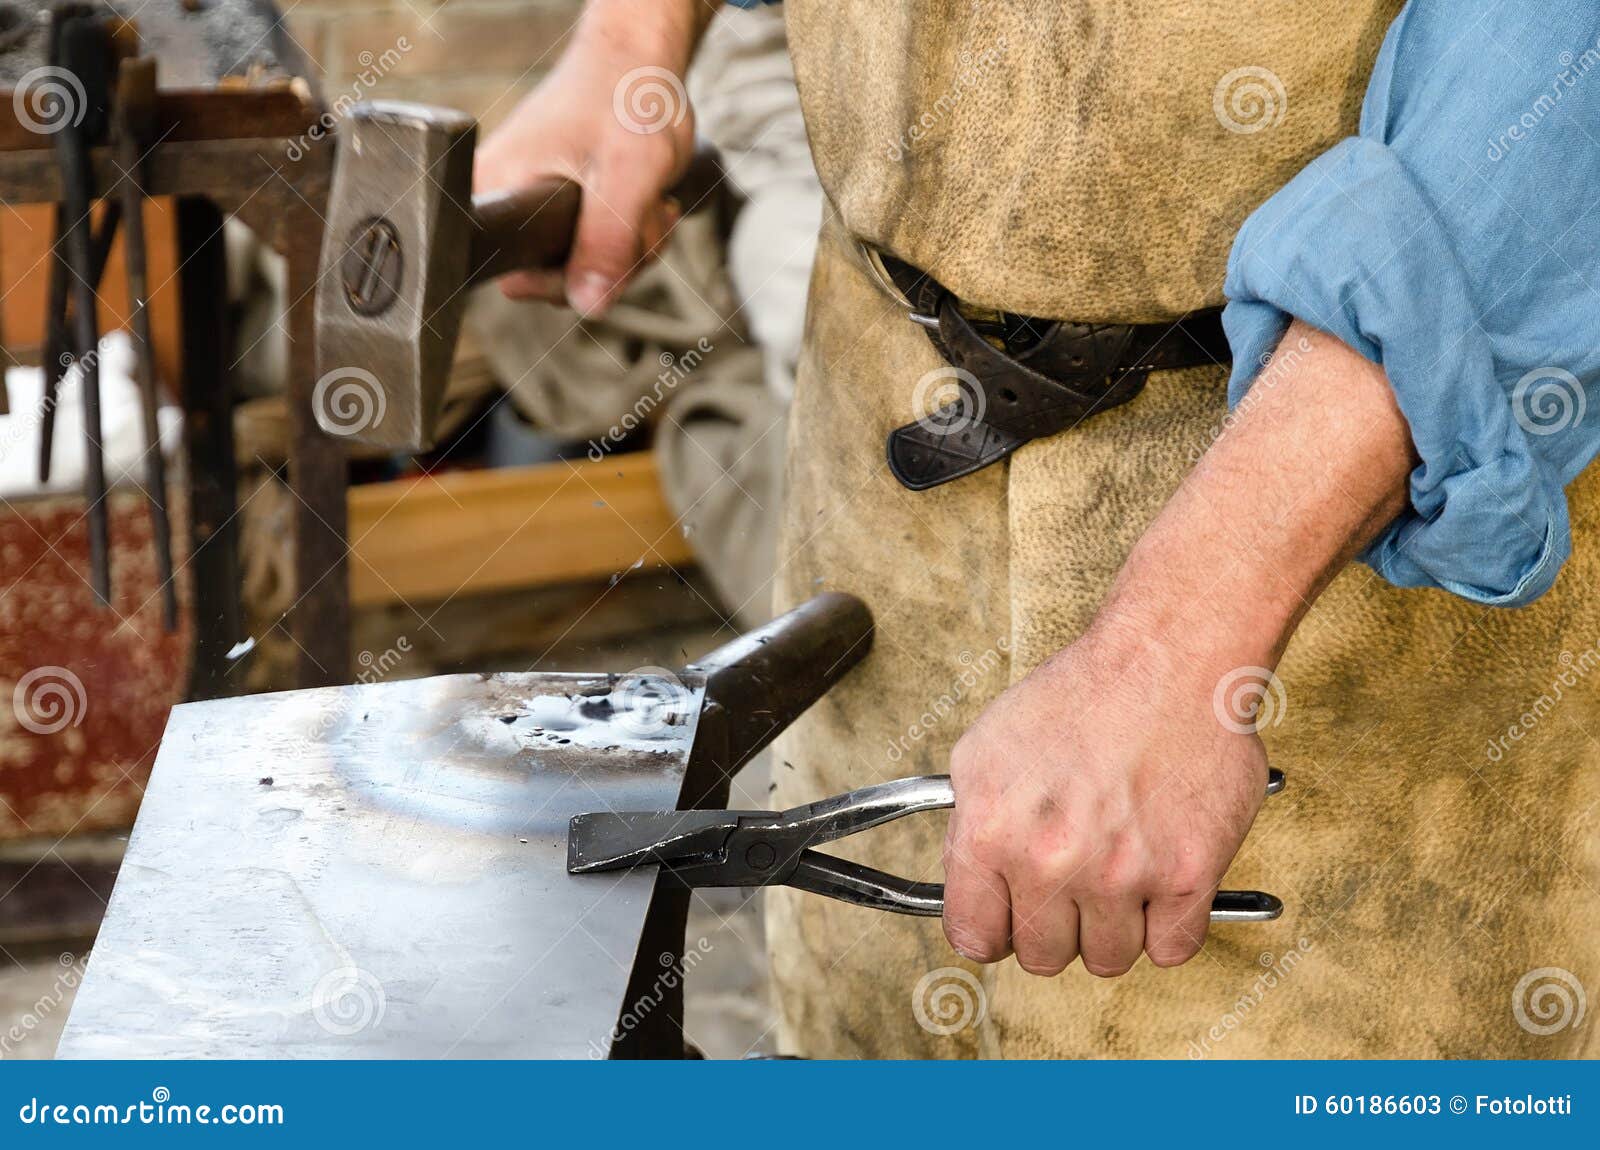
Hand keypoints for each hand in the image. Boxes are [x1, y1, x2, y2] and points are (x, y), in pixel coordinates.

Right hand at [472, 1, 702, 313]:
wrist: (641, 58)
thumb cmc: (627, 97)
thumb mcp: (627, 176)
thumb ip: (605, 242)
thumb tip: (589, 306)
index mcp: (496, 192)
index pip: (522, 280)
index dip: (575, 278)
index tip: (617, 242)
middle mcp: (504, 201)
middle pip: (558, 280)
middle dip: (617, 260)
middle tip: (648, 213)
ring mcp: (532, 205)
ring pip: (585, 268)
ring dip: (633, 247)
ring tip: (653, 201)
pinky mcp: (558, 206)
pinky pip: (594, 248)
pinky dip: (631, 235)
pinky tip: (648, 203)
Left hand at [942, 617, 1269, 975]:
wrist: (1167, 661)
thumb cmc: (1081, 695)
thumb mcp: (984, 749)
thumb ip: (968, 825)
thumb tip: (967, 881)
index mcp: (992, 833)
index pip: (975, 937)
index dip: (993, 931)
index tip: (1009, 921)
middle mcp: (1050, 862)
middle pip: (1042, 956)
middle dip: (1054, 926)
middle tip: (1070, 886)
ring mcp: (1121, 875)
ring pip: (1108, 959)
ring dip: (1113, 928)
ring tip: (1117, 875)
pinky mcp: (1188, 876)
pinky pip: (1172, 949)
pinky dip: (1168, 925)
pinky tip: (1161, 884)